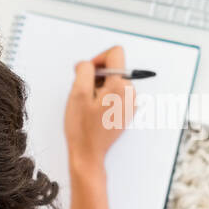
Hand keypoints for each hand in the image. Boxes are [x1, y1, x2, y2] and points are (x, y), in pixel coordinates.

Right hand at [63, 46, 132, 208]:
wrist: (89, 155)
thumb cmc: (82, 128)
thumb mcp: (77, 93)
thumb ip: (84, 70)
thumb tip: (88, 64)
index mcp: (121, 86)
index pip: (116, 53)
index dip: (98, 58)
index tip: (87, 73)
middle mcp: (130, 93)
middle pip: (114, 68)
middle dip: (96, 76)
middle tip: (84, 94)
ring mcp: (130, 103)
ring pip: (113, 81)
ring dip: (99, 87)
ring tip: (89, 105)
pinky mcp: (127, 111)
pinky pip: (115, 94)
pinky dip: (103, 97)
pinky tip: (95, 111)